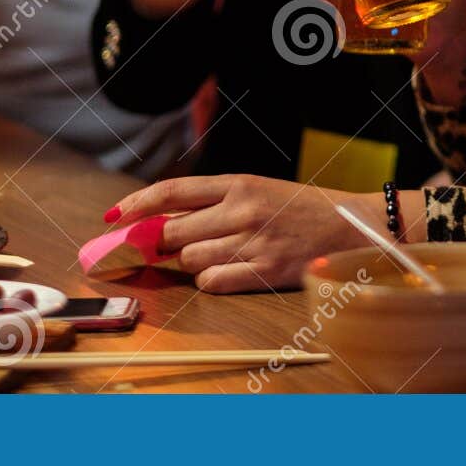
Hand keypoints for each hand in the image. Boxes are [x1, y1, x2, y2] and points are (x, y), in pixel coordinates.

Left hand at [108, 175, 383, 292]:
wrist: (353, 226)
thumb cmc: (301, 208)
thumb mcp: (258, 191)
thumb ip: (214, 203)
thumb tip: (161, 222)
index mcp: (239, 183)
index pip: (172, 192)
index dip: (136, 205)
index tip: (113, 217)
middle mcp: (242, 210)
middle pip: (173, 232)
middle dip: (160, 244)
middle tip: (161, 248)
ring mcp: (254, 242)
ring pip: (191, 261)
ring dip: (192, 263)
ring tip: (217, 254)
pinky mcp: (266, 272)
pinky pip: (214, 282)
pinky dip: (212, 281)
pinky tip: (229, 272)